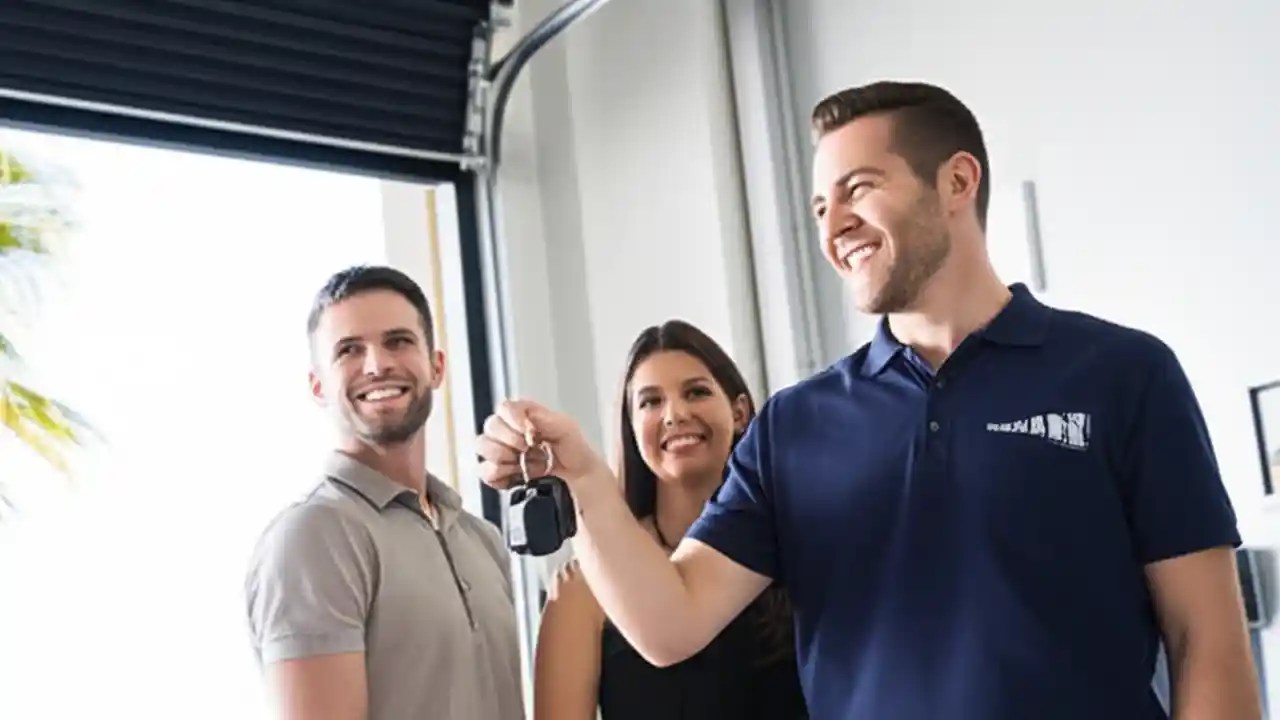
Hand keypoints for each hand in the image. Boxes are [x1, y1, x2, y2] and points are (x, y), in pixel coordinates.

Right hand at [476, 399, 605, 490]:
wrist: (575, 471)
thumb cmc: (570, 445)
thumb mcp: (565, 426)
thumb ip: (544, 418)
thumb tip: (526, 417)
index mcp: (521, 414)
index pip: (504, 408)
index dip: (513, 420)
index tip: (528, 431)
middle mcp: (506, 429)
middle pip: (490, 426)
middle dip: (509, 440)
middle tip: (528, 448)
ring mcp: (499, 449)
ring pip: (482, 446)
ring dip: (502, 457)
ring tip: (521, 462)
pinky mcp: (496, 470)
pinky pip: (484, 471)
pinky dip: (499, 475)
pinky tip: (514, 475)